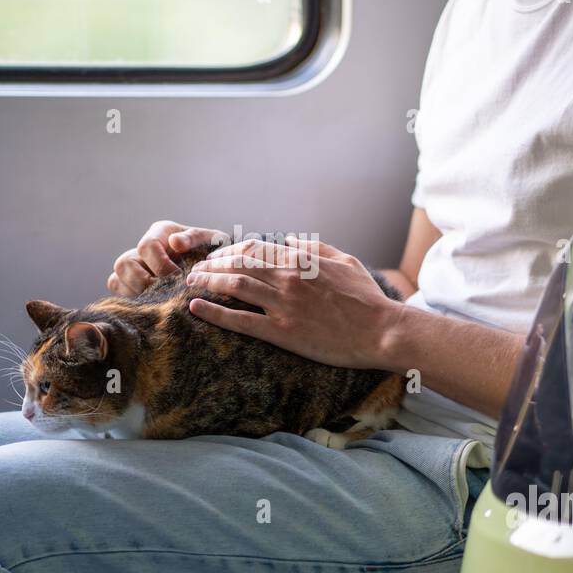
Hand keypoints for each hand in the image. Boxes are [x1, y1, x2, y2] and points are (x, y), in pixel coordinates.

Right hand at [107, 220, 227, 296]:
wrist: (218, 272)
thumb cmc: (215, 254)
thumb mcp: (212, 241)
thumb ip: (195, 238)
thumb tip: (175, 242)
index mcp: (161, 233)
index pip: (147, 246)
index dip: (161, 265)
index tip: (179, 278)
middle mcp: (143, 249)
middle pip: (124, 263)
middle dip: (144, 281)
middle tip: (166, 293)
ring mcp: (134, 267)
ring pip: (116, 279)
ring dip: (136, 292)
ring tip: (160, 300)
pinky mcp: (131, 286)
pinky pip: (120, 293)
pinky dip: (132, 300)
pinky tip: (154, 306)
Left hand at [185, 237, 402, 370]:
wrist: (381, 331)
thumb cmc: (367, 299)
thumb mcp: (345, 262)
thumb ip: (317, 249)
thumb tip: (292, 239)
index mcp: (301, 261)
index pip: (254, 248)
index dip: (230, 250)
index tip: (217, 257)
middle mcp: (288, 278)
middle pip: (239, 263)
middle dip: (213, 264)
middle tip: (196, 270)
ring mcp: (283, 305)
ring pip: (235, 286)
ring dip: (208, 282)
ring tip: (191, 284)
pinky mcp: (282, 332)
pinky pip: (241, 321)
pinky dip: (215, 312)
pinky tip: (197, 309)